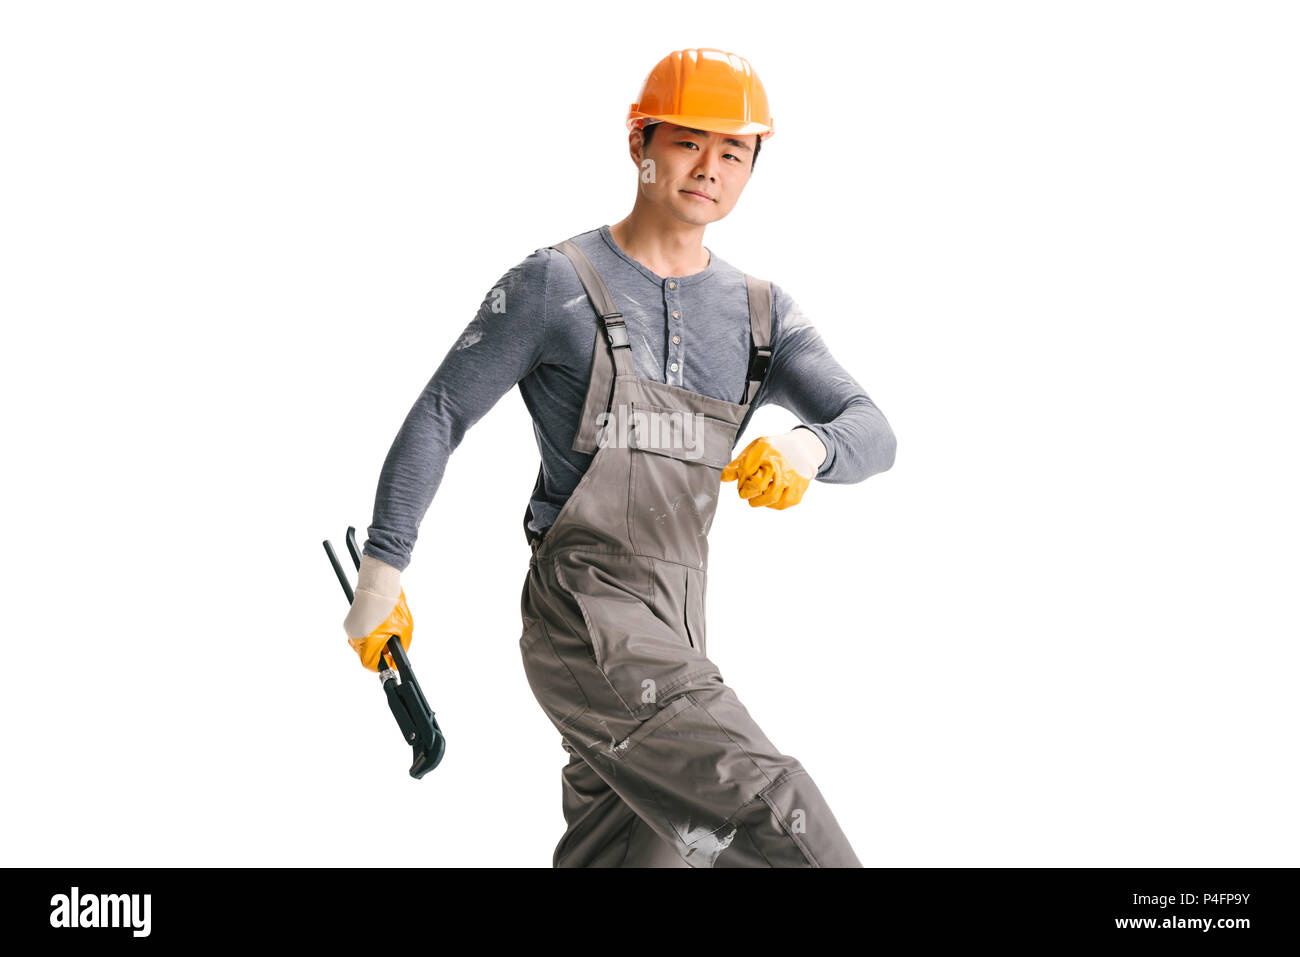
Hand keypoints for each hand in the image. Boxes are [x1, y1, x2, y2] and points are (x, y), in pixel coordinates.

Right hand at [343, 555, 412, 671]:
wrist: (378, 583)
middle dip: (378, 654)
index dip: (383, 664)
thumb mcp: (403, 628)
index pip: (370, 664)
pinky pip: (358, 636)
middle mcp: (354, 637)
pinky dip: (367, 636)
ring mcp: (350, 629)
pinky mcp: (348, 623)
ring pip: (361, 646)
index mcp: (367, 640)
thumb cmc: (391, 603)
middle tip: (391, 646)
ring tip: (385, 635)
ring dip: (372, 645)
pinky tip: (376, 628)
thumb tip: (397, 658)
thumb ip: (400, 647)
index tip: (391, 662)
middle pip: (365, 656)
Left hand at [721, 427, 826, 509]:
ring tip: (755, 497)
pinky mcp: (799, 488)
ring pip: (771, 498)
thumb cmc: (775, 449)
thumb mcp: (755, 448)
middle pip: (758, 486)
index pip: (746, 472)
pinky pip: (782, 503)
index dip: (740, 480)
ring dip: (758, 501)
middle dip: (746, 493)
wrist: (803, 448)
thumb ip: (738, 464)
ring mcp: (792, 477)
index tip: (741, 482)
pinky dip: (772, 504)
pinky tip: (768, 498)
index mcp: (766, 450)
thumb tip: (724, 478)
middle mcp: (780, 463)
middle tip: (745, 492)